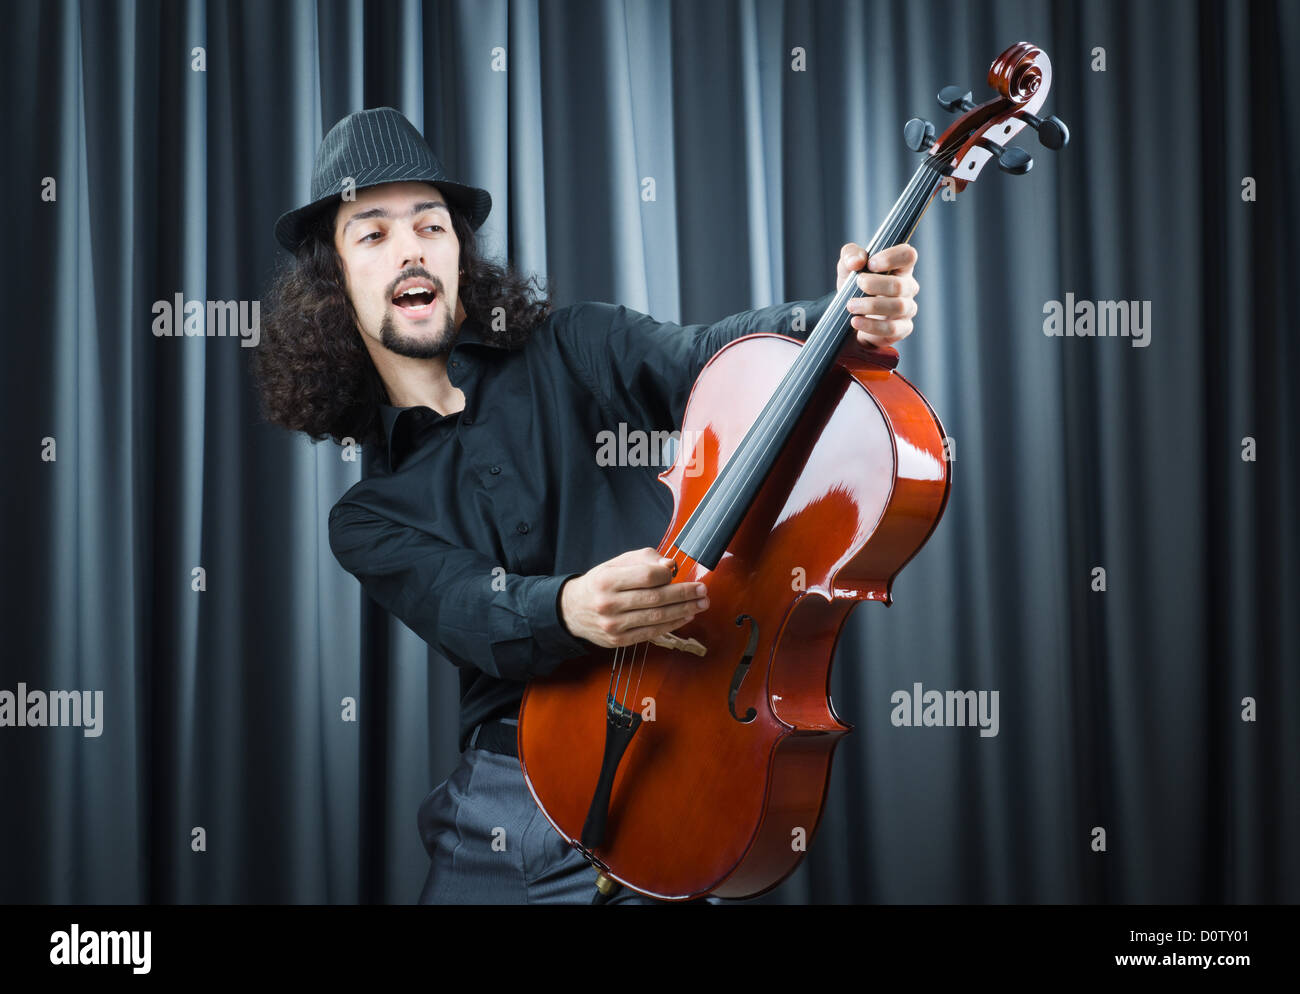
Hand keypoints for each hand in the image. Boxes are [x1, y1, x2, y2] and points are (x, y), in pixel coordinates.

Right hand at [559, 548, 708, 648]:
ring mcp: (613, 625)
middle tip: (702, 590)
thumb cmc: (600, 583)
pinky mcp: (619, 640)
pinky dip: (672, 625)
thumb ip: (644, 560)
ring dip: (684, 611)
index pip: (646, 576)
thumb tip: (670, 566)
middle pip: (655, 598)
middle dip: (684, 594)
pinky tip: (686, 617)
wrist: (572, 610)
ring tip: (700, 604)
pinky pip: (652, 632)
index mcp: (607, 580)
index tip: (678, 572)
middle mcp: (608, 603)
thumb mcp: (616, 564)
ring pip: (656, 618)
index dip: (667, 574)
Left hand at [835, 242, 919, 348]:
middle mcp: (908, 287)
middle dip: (875, 284)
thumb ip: (850, 255)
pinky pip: (892, 328)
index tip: (871, 264)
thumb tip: (856, 262)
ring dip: (871, 306)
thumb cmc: (855, 285)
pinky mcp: (902, 328)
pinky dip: (872, 326)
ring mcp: (908, 308)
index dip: (891, 258)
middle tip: (857, 284)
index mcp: (900, 267)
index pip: (908, 255)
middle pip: (900, 284)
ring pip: (898, 306)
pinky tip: (856, 322)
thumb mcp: (847, 266)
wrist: (851, 315)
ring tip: (851, 305)